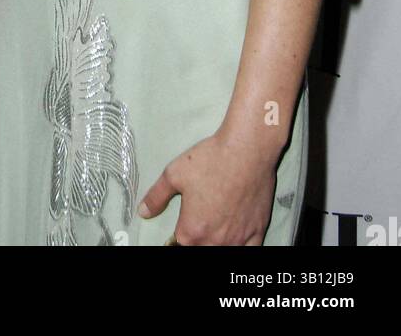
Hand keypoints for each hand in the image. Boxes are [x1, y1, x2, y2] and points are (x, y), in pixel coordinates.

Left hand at [138, 130, 275, 244]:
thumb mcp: (174, 173)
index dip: (179, 234)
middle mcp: (215, 241)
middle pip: (201, 248)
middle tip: (198, 220)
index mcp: (192, 231)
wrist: (246, 150)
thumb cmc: (210, 160)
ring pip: (224, 251)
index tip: (182, 224)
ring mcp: (238, 239)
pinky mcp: (257, 231)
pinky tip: (236, 239)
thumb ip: (157, 196)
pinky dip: (241, 246)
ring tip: (214, 228)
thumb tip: (143, 212)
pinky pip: (250, 251)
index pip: (179, 243)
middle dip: (196, 238)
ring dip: (216, 243)